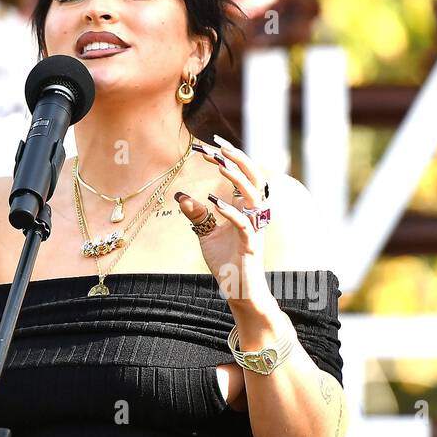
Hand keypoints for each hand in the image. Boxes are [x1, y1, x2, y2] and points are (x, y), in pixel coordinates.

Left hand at [175, 135, 272, 307]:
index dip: (229, 158)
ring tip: (220, 165)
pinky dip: (231, 212)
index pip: (242, 176)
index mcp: (246, 208)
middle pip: (255, 178)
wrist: (239, 290)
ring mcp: (254, 229)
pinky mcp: (250, 246)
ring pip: (254, 196)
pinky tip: (214, 203)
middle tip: (218, 145)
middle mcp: (254, 215)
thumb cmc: (226, 262)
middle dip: (238, 158)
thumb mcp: (206, 234)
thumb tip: (181, 196)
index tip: (209, 145)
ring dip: (237, 178)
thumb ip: (197, 215)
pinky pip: (244, 225)